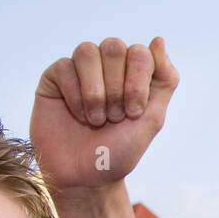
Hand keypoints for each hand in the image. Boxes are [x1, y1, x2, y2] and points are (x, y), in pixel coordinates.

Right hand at [31, 37, 178, 191]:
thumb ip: (163, 80)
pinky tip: (76, 116)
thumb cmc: (118, 152)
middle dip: (117, 88)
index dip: (138, 81)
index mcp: (133, 75)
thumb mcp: (151, 120)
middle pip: (114, 47)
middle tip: (113, 118)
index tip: (134, 113)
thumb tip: (157, 39)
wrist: (85, 178)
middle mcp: (107, 67)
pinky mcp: (55, 77)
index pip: (141, 53)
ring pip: (88, 51)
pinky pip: (65, 67)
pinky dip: (75, 96)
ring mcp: (80, 70)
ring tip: (96, 120)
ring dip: (95, 92)